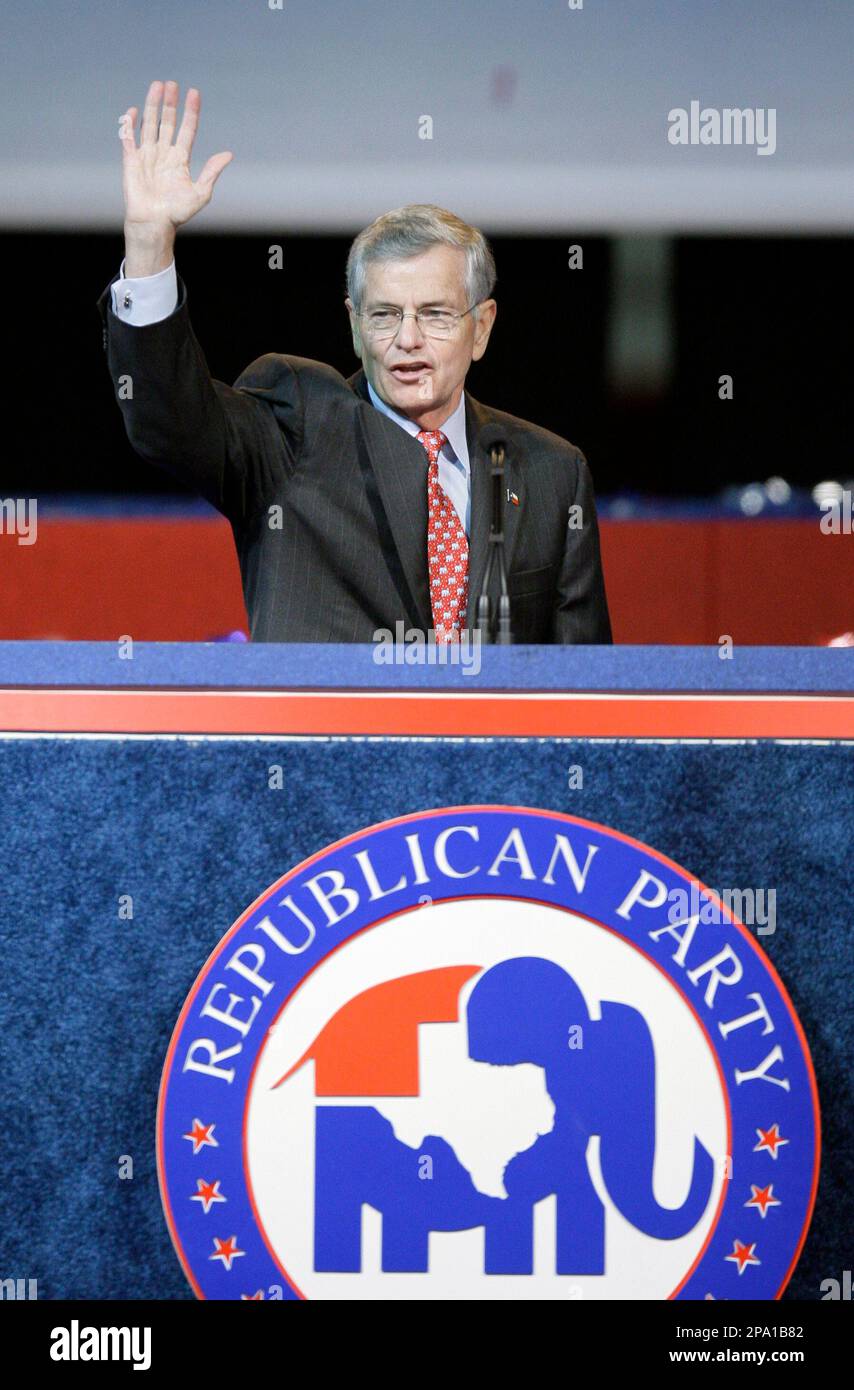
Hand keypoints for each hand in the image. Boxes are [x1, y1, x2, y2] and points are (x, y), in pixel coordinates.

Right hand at [119, 81, 231, 268]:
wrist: (154, 223)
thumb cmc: (177, 213)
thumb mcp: (201, 193)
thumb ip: (212, 172)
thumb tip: (228, 154)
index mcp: (180, 159)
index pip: (187, 129)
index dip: (191, 112)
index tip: (194, 93)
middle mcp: (164, 153)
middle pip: (168, 121)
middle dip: (170, 103)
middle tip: (172, 84)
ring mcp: (147, 155)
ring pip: (150, 124)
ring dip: (152, 105)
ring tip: (157, 86)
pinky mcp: (131, 161)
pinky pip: (129, 138)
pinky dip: (130, 125)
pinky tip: (133, 111)